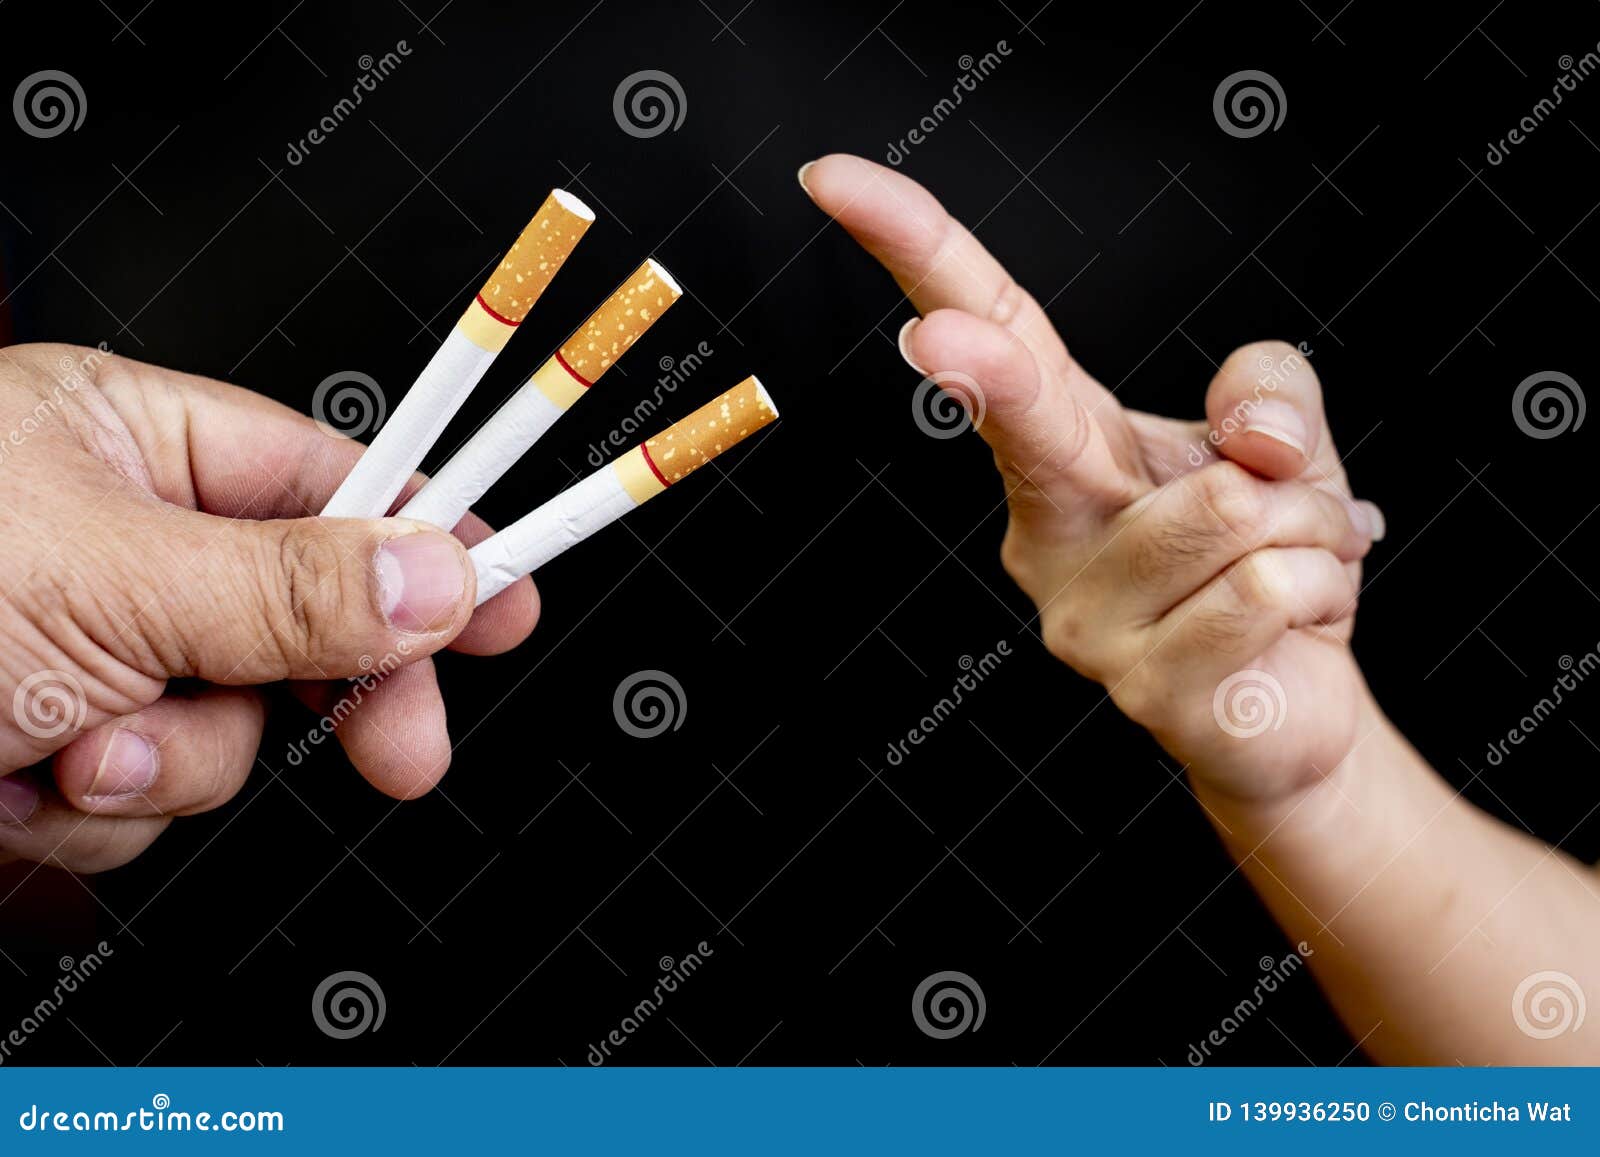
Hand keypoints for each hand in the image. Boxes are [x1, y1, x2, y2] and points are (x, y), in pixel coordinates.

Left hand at [0, 343, 538, 870]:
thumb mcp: (110, 582)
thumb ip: (289, 589)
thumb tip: (433, 577)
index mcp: (124, 441)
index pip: (326, 479)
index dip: (423, 540)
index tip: (506, 593)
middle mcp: (110, 541)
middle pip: (295, 616)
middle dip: (322, 693)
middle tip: (404, 752)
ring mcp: (78, 652)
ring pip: (223, 725)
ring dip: (168, 761)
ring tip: (75, 751)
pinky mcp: (46, 751)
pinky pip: (146, 795)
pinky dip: (94, 812)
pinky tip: (16, 788)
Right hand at [802, 155, 1382, 806]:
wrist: (1293, 698)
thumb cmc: (1266, 554)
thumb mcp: (1280, 438)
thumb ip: (1269, 391)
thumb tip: (1246, 439)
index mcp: (1065, 451)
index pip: (991, 335)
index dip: (915, 250)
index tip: (836, 182)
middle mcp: (1049, 530)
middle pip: (1029, 420)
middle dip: (981, 377)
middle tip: (931, 343)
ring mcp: (1082, 616)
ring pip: (1228, 508)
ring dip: (1307, 519)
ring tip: (1292, 558)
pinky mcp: (1140, 686)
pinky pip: (1265, 587)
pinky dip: (1319, 585)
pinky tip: (1294, 621)